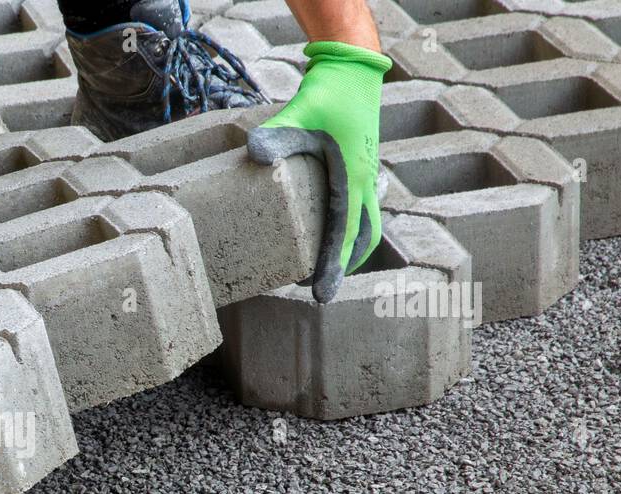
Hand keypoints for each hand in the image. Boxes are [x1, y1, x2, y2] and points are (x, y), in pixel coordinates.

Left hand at [246, 41, 390, 303]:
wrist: (353, 70)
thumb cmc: (329, 93)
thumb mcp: (299, 112)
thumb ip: (277, 134)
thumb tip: (254, 153)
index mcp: (353, 179)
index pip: (344, 234)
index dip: (333, 267)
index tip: (321, 296)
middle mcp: (366, 182)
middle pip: (363, 237)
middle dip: (343, 265)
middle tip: (317, 288)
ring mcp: (365, 175)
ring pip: (365, 224)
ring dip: (347, 248)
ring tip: (320, 266)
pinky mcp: (358, 168)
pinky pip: (359, 208)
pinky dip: (347, 226)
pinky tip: (323, 230)